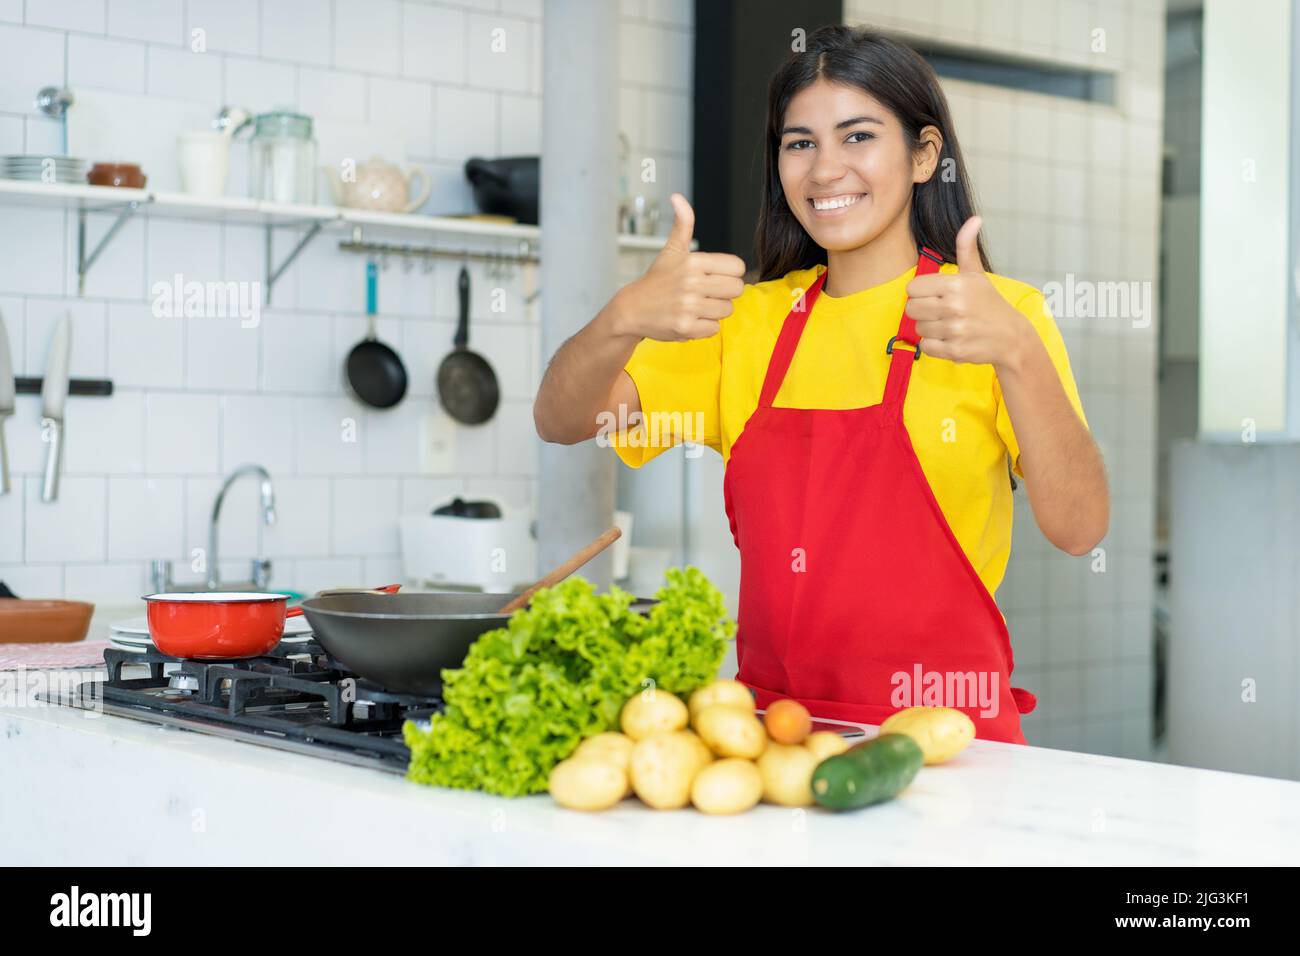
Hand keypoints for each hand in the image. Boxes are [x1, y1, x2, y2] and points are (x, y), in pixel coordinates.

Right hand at [609, 193, 746, 341]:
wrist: (632, 309)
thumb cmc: (657, 279)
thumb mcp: (671, 250)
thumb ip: (683, 224)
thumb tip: (677, 197)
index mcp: (693, 261)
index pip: (738, 267)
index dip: (729, 273)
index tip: (715, 276)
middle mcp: (692, 282)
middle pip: (736, 289)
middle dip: (724, 293)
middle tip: (706, 293)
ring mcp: (689, 306)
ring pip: (727, 310)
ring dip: (714, 310)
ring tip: (696, 306)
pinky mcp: (686, 327)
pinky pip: (714, 329)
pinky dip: (704, 327)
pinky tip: (690, 319)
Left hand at [904, 216, 1030, 369]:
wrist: (1011, 337)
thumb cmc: (989, 304)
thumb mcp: (977, 274)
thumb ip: (967, 247)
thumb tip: (974, 219)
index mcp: (956, 285)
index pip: (912, 288)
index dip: (921, 292)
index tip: (936, 295)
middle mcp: (955, 306)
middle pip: (911, 309)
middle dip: (923, 311)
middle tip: (942, 312)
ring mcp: (954, 330)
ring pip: (918, 328)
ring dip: (931, 329)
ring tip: (951, 325)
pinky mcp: (955, 351)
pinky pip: (926, 347)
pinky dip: (935, 345)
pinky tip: (952, 339)